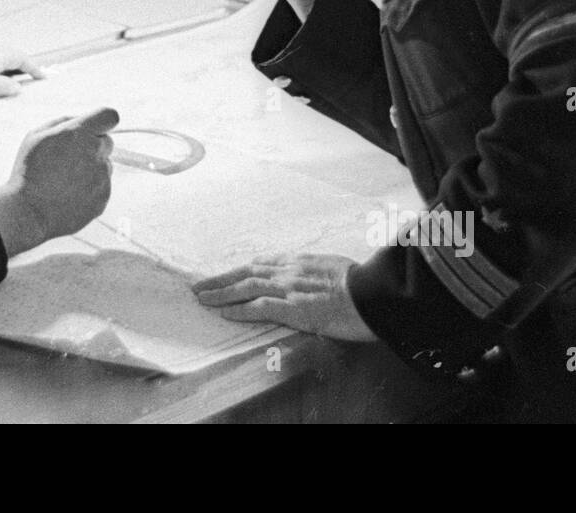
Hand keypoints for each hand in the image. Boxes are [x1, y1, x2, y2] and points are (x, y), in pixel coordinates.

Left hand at [0, 47, 42, 103]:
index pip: (20, 59)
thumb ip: (3, 87)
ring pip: (1, 60)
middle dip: (24, 65)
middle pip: (12, 56)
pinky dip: (1, 71)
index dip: (33, 68)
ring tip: (18, 80)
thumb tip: (18, 87)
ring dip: (12, 68)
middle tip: (34, 76)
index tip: (43, 77)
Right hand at [0, 106, 117, 256]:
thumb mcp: (36, 135)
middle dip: (92, 147)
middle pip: (107, 142)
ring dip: (91, 169)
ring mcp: (102, 177)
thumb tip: (81, 120)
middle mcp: (95, 153)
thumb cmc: (28, 172)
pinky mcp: (104, 197)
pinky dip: (90, 189)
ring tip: (65, 180)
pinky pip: (102, 187)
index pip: (109, 116)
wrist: (29, 211)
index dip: (102, 121)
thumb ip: (63, 122)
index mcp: (79, 134)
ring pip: (104, 166)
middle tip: (69, 159)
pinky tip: (69, 194)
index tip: (94, 128)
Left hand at [192, 253, 377, 341]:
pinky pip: (260, 306)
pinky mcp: (294, 307)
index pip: (263, 263)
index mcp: (301, 262)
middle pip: (247, 271)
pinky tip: (225, 312)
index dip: (241, 270)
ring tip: (203, 298)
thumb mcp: (336, 269)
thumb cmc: (363, 285)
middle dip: (222, 279)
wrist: (375, 292)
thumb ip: (318, 273)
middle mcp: (291, 271)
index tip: (226, 274)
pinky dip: (240, 309)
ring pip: (247, 286)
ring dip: (222, 292)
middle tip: (200, 285)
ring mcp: (291, 288)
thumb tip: (313, 281)